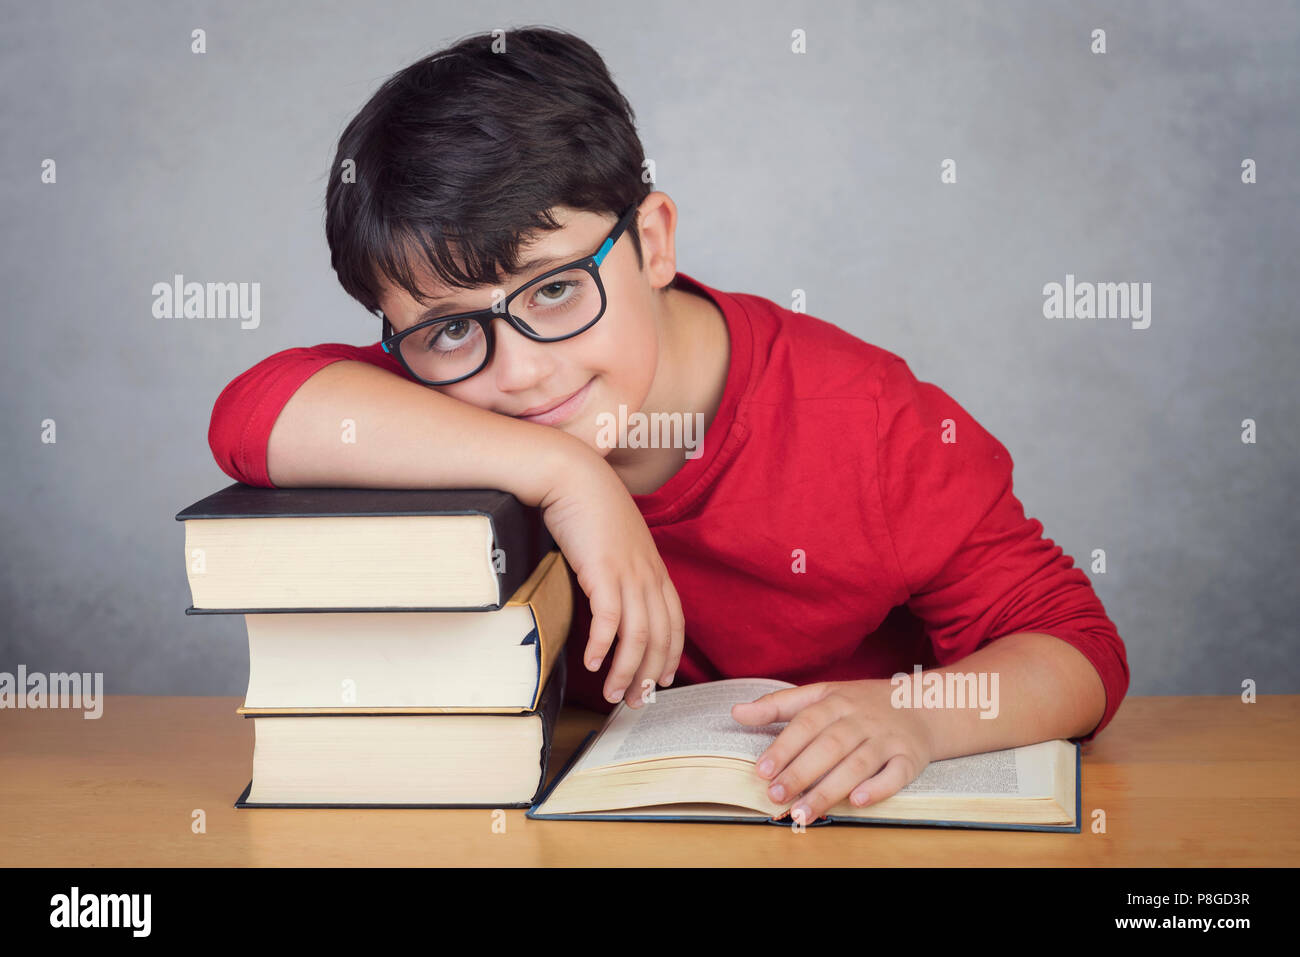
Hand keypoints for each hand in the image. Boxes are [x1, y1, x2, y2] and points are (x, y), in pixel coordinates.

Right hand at [538, 446, 683, 707]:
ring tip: (612, 695)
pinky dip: (602, 646)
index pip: (674, 624)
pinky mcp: (603, 572)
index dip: (670, 657)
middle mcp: (649, 575)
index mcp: (655, 569)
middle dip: (649, 676)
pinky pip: (609, 620)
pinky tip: (592, 663)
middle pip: (660, 638)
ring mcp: (629, 574)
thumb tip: (610, 596)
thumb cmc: (589, 507)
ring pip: (638, 637)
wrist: (573, 475)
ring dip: (625, 671)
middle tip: (634, 702)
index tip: (659, 682)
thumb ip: (620, 569)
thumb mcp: (615, 542)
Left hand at [731, 679, 934, 822]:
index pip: (806, 723)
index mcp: (837, 701)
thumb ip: (778, 705)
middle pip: (829, 746)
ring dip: (829, 790)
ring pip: (857, 765)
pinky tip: (856, 801)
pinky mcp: (910, 758)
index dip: (784, 747)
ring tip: (802, 813)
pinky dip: (878, 788)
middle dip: (801, 773)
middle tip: (777, 797)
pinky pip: (896, 775)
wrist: (923, 704)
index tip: (762, 771)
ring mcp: (887, 739)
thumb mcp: (821, 694)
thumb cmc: (861, 703)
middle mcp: (862, 719)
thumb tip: (736, 712)